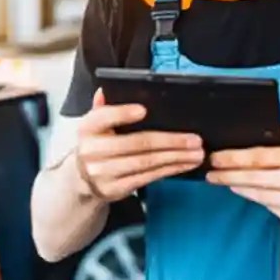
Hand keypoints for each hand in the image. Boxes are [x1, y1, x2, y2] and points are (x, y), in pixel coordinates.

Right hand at [73, 89, 203, 201]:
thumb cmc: (97, 144)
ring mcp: (104, 173)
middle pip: (136, 143)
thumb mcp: (95, 125)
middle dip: (170, 141)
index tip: (144, 110)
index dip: (123, 113)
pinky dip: (169, 170)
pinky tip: (183, 164)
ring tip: (196, 153)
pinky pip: (147, 178)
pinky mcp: (115, 189)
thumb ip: (103, 108)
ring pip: (146, 163)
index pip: (104, 117)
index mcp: (88, 128)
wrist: (82, 179)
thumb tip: (106, 90)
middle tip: (194, 139)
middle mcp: (93, 151)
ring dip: (176, 158)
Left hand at [205, 139, 279, 233]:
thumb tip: (263, 130)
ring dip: (240, 189)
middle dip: (228, 177)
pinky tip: (253, 194)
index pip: (259, 158)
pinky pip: (272, 210)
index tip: (216, 158)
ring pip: (260, 197)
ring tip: (226, 182)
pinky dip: (261, 201)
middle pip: (253, 180)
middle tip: (211, 173)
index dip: (234, 159)